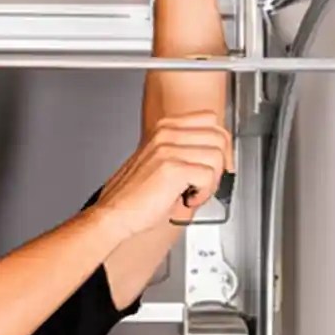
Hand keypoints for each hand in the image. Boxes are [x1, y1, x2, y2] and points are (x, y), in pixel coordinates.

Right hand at [93, 111, 233, 237]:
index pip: (210, 120)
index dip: (220, 144)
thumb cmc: (134, 195)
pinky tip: (188, 199)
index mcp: (164, 128)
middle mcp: (166, 134)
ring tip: (194, 193)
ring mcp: (168, 149)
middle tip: (206, 182)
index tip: (216, 164)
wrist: (113, 214)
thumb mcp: (159, 161)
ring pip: (217, 157)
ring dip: (212, 181)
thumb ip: (184, 151)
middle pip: (219, 137)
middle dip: (220, 165)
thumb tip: (217, 155)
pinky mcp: (172, 169)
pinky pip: (208, 176)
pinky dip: (203, 194)